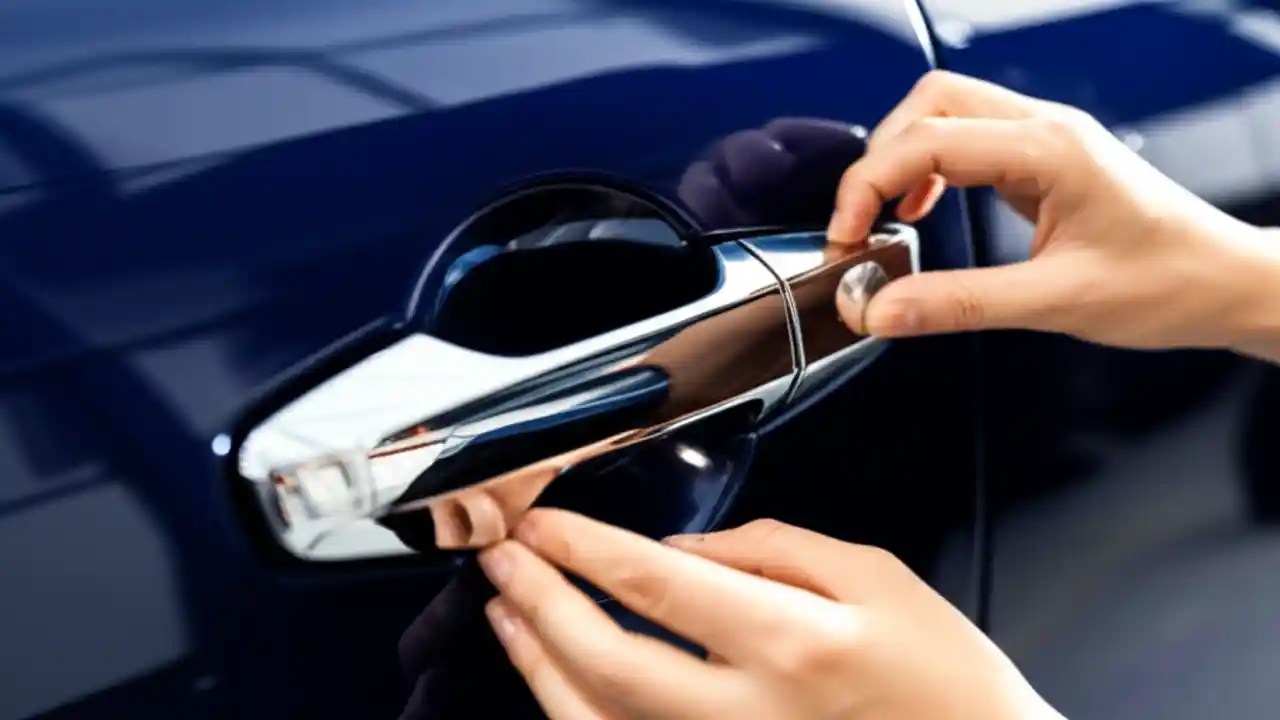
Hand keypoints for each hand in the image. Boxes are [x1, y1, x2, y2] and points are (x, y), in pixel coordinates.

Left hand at [477, 510, 1061, 719]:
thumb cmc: (947, 684)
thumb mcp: (877, 579)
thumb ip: (774, 550)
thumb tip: (684, 546)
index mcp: (793, 644)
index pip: (657, 582)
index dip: (583, 547)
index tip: (543, 522)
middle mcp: (750, 716)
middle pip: (607, 659)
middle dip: (538, 602)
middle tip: (501, 559)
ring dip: (538, 663)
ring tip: (506, 613)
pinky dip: (575, 717)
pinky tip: (555, 681)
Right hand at [828, 70, 1279, 354]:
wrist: (1226, 283)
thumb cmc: (1168, 284)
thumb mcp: (1056, 303)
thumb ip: (960, 304)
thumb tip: (881, 309)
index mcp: (1050, 149)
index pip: (927, 141)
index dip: (868, 186)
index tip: (847, 239)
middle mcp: (1046, 129)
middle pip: (928, 103)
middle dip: (877, 160)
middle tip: (856, 225)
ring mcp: (1046, 138)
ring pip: (944, 113)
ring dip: (901, 159)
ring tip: (882, 218)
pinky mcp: (1045, 160)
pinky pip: (968, 140)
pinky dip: (929, 169)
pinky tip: (923, 208)